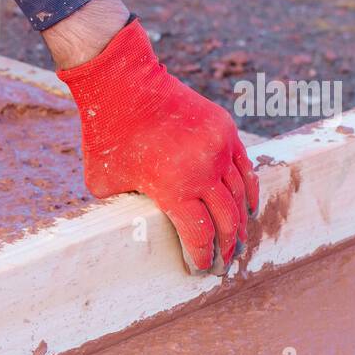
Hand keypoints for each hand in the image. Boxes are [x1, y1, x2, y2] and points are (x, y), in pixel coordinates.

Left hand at [58, 18, 258, 272]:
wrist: (123, 84)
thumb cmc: (107, 136)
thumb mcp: (105, 183)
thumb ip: (127, 205)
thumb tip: (140, 222)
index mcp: (174, 188)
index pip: (199, 234)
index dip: (203, 256)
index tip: (203, 269)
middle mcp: (204, 171)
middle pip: (227, 220)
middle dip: (227, 247)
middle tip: (225, 264)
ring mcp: (219, 149)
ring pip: (241, 196)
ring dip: (241, 222)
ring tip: (238, 242)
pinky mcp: (225, 130)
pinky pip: (245, 168)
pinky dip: (249, 191)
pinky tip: (248, 208)